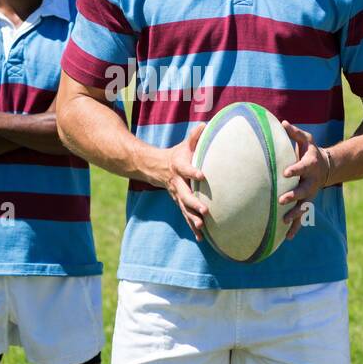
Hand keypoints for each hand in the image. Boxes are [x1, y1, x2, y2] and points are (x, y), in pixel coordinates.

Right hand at [166, 122, 207, 240]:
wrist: (157, 168)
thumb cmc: (178, 154)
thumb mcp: (184, 144)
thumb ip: (195, 137)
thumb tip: (206, 125)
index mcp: (179, 167)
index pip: (186, 169)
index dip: (193, 171)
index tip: (202, 175)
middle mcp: (177, 183)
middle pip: (184, 194)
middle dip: (194, 203)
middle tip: (204, 210)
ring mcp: (177, 195)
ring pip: (184, 208)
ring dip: (192, 218)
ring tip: (202, 226)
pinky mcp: (179, 204)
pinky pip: (185, 216)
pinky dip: (192, 227)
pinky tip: (202, 238)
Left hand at [279, 121, 328, 239]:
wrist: (326, 168)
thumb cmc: (311, 152)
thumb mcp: (307, 140)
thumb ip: (295, 133)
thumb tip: (283, 122)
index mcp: (310, 166)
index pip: (302, 167)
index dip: (295, 170)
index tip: (286, 173)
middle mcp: (311, 183)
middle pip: (302, 191)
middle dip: (293, 196)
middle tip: (282, 200)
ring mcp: (309, 195)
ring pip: (302, 207)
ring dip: (294, 215)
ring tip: (283, 221)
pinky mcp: (306, 203)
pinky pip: (301, 217)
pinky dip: (295, 227)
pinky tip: (287, 237)